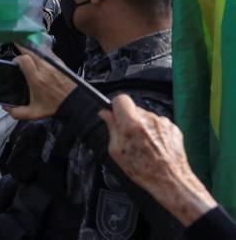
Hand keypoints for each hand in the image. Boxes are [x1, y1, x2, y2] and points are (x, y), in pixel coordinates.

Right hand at [5, 47, 75, 120]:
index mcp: (37, 80)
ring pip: (38, 51)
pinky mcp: (59, 64)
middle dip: (22, 51)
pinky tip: (38, 56)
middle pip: (30, 52)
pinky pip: (47, 53)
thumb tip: (6, 107)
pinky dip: (41, 53)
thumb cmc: (55, 106)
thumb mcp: (34, 113)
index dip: (17, 59)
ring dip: (31, 52)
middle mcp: (45, 70)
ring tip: (27, 55)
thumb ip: (18, 112)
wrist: (74, 103)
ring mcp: (53, 65)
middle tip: (19, 56)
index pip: (24, 59)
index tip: (15, 63)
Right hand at [98, 95, 216, 226]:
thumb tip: (105, 114)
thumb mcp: (117, 151)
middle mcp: (149, 119)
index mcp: (132, 124)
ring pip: (146, 117)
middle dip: (129, 119)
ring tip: (144, 145)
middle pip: (134, 108)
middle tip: (128, 136)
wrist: (170, 180)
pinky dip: (155, 132)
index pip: (120, 99)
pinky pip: (158, 124)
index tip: (114, 114)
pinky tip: (154, 146)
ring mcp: (163, 122)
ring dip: (143, 126)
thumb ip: (111, 128)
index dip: (115, 106)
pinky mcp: (173, 127)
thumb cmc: (143, 169)